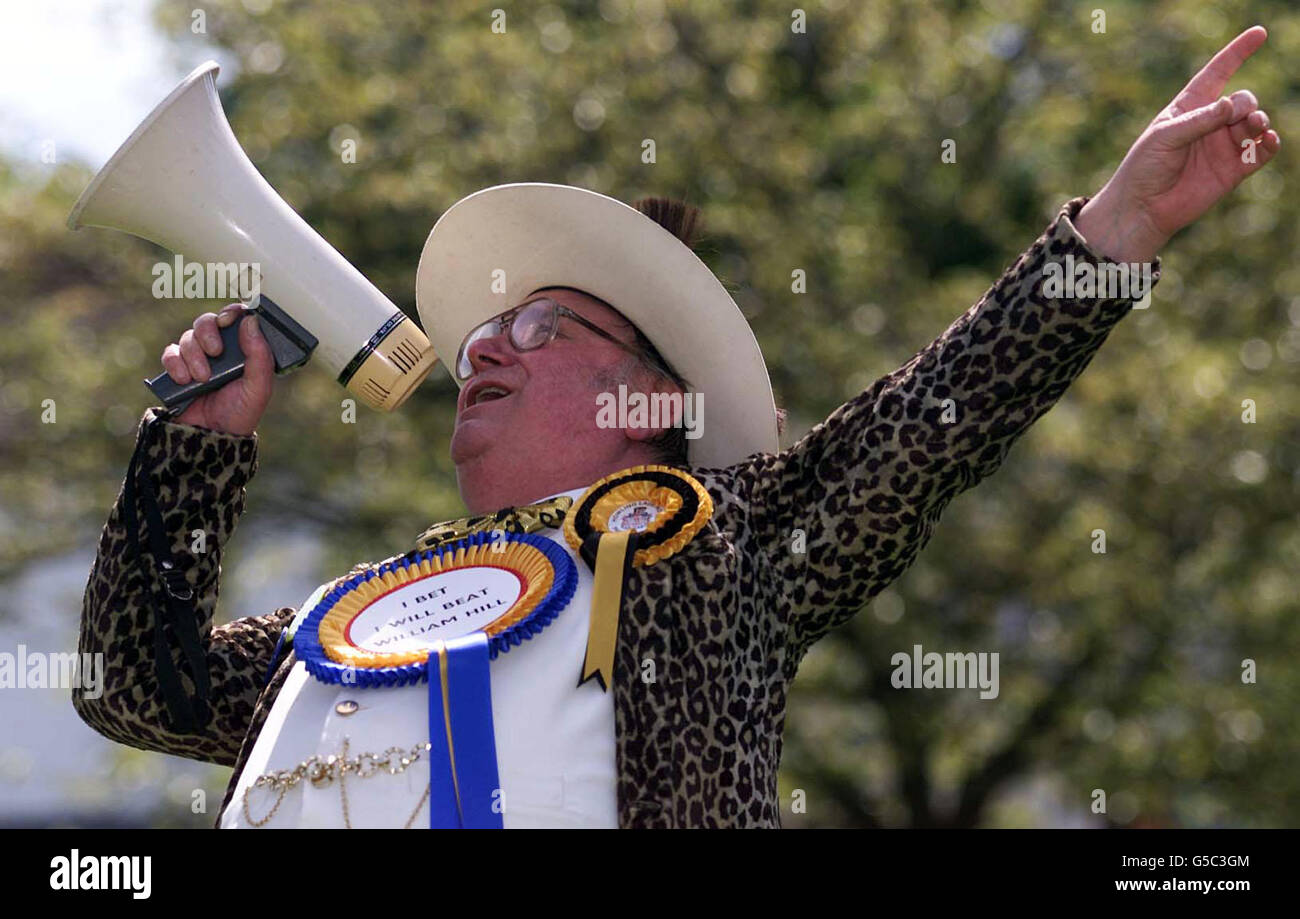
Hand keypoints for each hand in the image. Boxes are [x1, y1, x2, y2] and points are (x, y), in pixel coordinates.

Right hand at [162, 304, 273, 435]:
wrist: (212, 438)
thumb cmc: (241, 413)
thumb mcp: (259, 386)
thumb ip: (259, 355)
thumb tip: (251, 320)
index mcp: (243, 350)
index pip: (236, 319)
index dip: (231, 312)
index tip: (230, 318)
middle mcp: (220, 350)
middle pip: (207, 321)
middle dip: (208, 332)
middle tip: (215, 352)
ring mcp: (197, 358)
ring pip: (188, 337)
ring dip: (194, 355)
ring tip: (203, 379)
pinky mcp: (178, 369)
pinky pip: (170, 353)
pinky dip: (175, 363)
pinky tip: (184, 380)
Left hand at [1076, 26, 1280, 263]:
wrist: (1142, 209)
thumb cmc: (1144, 168)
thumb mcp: (1165, 137)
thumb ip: (1199, 120)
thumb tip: (1233, 105)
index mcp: (1189, 107)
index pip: (1217, 73)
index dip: (1237, 53)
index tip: (1259, 33)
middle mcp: (1210, 123)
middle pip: (1243, 99)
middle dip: (1245, 103)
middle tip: (1232, 117)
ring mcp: (1223, 146)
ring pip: (1255, 122)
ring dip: (1258, 120)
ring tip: (1254, 125)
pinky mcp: (1233, 169)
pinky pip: (1262, 151)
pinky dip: (1270, 144)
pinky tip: (1269, 140)